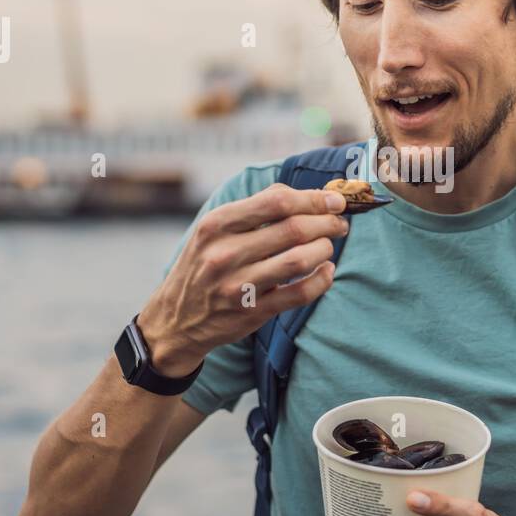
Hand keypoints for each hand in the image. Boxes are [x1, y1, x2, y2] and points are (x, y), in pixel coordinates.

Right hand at [138, 183, 348, 376]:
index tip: (335, 200)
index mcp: (216, 224)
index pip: (276, 202)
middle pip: (293, 229)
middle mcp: (224, 254)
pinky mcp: (253, 312)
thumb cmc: (204, 264)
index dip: (313, 198)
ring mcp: (238, 286)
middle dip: (327, 222)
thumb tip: (308, 194)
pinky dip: (322, 280)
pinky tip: (326, 271)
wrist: (175, 320)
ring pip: (300, 260)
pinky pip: (300, 294)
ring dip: (324, 249)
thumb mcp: (215, 230)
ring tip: (328, 245)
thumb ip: (256, 208)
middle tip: (339, 222)